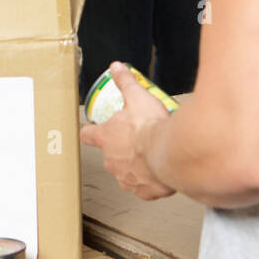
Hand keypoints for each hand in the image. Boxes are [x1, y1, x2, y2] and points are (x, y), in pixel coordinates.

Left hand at [80, 62, 175, 200]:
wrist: (170, 153)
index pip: (87, 135)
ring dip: (136, 164)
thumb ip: (125, 82)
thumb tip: (117, 68)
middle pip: (109, 154)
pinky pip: (143, 186)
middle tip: (137, 138)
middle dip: (121, 148)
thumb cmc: (151, 128)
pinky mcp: (142, 190)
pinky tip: (160, 169)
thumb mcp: (137, 97)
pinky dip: (150, 179)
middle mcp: (112, 160)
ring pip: (126, 171)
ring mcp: (125, 177)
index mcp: (107, 138)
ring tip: (151, 153)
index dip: (90, 131)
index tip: (93, 129)